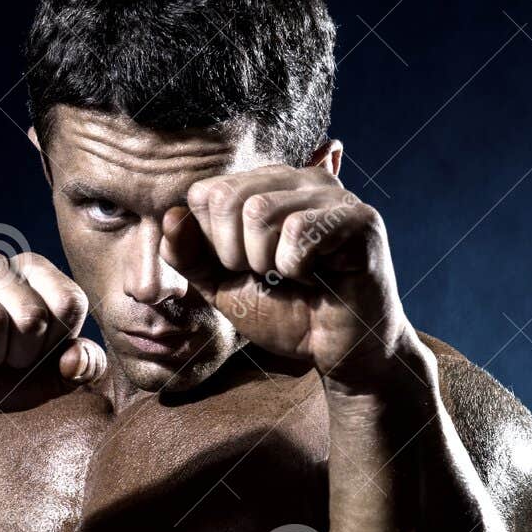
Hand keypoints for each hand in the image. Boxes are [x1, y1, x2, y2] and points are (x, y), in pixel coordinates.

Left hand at [160, 165, 414, 390]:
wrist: (340, 352)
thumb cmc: (288, 314)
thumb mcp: (224, 287)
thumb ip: (191, 256)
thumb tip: (171, 216)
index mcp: (267, 186)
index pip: (206, 194)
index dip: (213, 246)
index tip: (246, 269)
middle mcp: (299, 179)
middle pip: (228, 198)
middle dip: (237, 255)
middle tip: (270, 276)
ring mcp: (333, 194)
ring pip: (261, 211)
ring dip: (268, 263)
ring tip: (294, 277)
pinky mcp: (359, 217)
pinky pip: (299, 231)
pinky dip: (298, 269)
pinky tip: (320, 278)